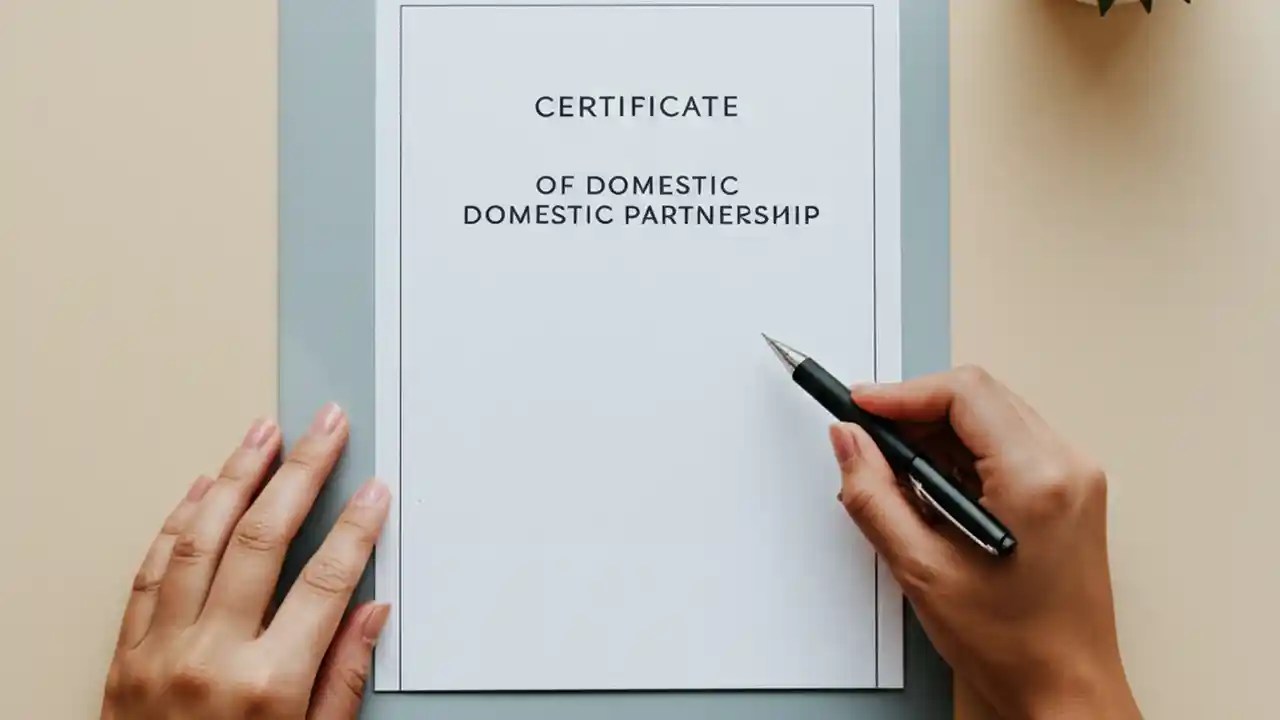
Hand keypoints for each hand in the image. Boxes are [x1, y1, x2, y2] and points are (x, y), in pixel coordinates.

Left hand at [100, 404, 390, 718]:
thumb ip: (343, 680)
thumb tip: (370, 612)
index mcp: (268, 686)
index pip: (326, 579)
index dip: (357, 526)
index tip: (376, 491)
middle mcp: (211, 657)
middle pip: (263, 537)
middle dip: (302, 471)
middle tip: (324, 427)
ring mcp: (162, 650)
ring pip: (200, 536)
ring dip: (236, 475)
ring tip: (263, 433)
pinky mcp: (127, 652)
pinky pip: (152, 568)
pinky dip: (177, 520)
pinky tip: (203, 487)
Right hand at [829, 366, 1140, 719]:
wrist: (1067, 691)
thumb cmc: (1014, 645)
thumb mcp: (922, 569)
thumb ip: (874, 495)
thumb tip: (849, 441)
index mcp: (1037, 478)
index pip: (964, 393)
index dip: (902, 393)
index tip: (860, 406)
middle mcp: (1067, 466)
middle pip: (979, 397)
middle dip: (916, 412)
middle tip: (869, 441)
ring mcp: (1075, 477)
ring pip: (992, 417)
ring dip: (938, 435)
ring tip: (899, 479)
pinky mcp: (1070, 491)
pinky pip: (1009, 445)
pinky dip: (963, 455)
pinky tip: (935, 493)